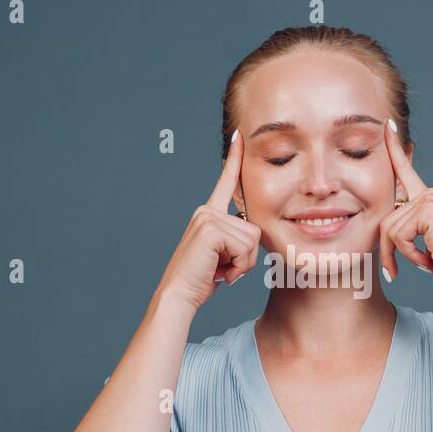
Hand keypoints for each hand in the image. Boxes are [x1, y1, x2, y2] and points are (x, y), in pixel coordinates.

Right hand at [153, 129, 261, 309]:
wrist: (178, 295)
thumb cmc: (201, 280)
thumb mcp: (223, 255)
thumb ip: (236, 241)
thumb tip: (254, 235)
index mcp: (208, 214)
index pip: (225, 183)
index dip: (234, 160)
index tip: (239, 136)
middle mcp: (206, 211)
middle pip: (253, 227)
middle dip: (245, 256)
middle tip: (223, 268)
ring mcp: (207, 217)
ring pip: (251, 239)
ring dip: (242, 263)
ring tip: (220, 270)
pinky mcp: (210, 229)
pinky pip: (244, 247)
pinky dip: (238, 266)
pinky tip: (218, 271)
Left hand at [377, 118, 432, 289]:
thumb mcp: (420, 241)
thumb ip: (404, 228)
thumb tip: (384, 228)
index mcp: (426, 198)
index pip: (405, 170)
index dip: (394, 148)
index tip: (387, 125)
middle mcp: (428, 193)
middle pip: (386, 218)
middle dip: (388, 249)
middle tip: (394, 270)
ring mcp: (428, 199)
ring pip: (389, 229)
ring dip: (399, 254)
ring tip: (422, 261)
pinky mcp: (427, 209)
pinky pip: (398, 235)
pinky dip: (408, 254)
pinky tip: (426, 259)